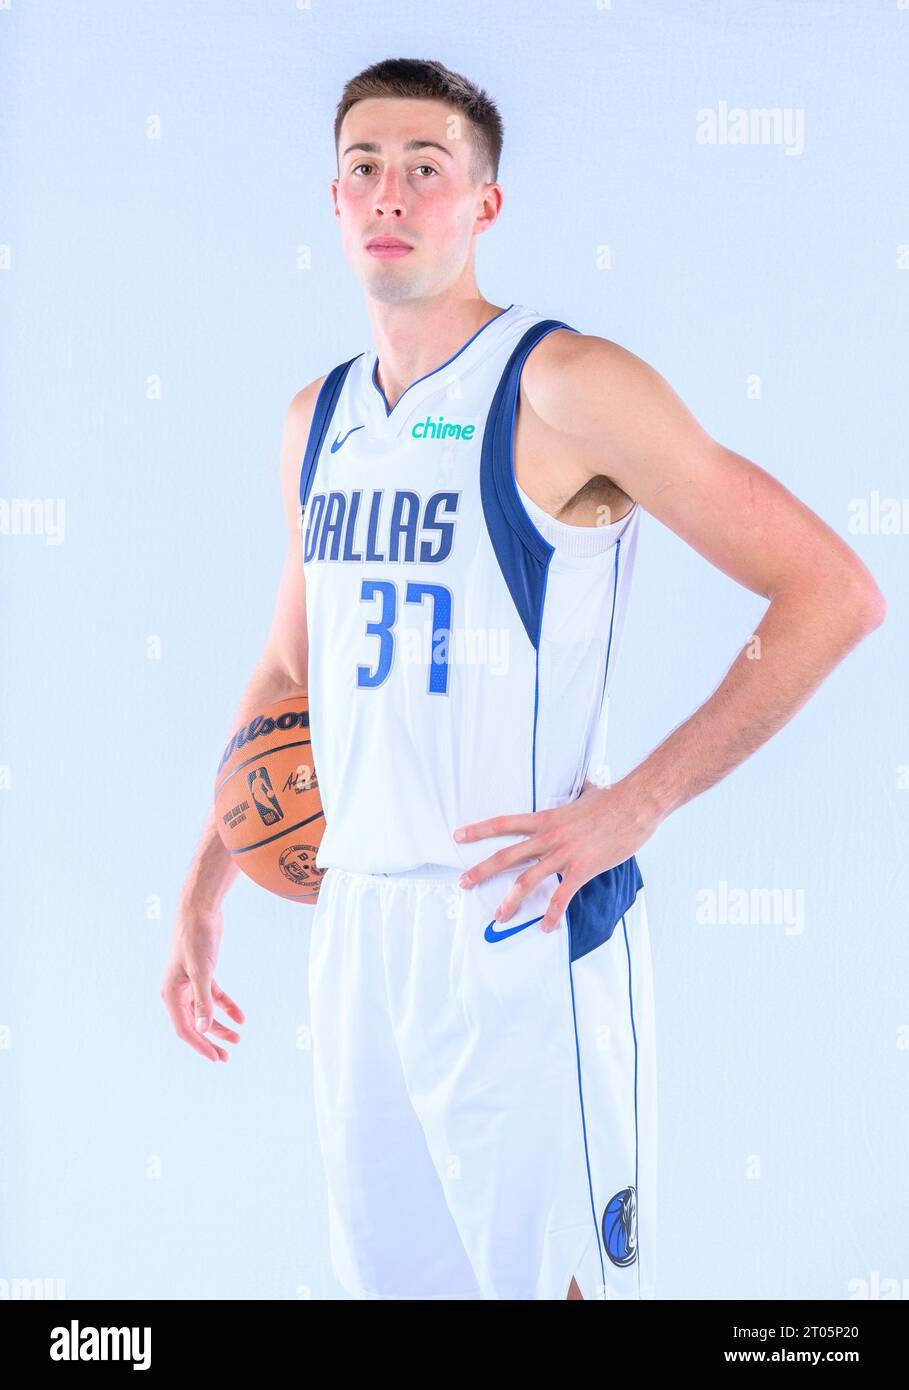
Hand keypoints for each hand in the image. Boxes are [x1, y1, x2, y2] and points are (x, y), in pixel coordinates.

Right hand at [161, 902, 244, 1062]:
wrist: (200, 911)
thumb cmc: (196, 938)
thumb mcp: (202, 971)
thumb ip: (203, 1001)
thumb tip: (204, 1029)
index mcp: (171, 994)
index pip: (185, 1029)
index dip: (200, 1046)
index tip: (216, 1058)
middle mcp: (177, 992)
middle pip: (195, 1024)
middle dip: (211, 1041)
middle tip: (226, 1057)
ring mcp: (190, 984)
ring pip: (205, 1012)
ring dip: (220, 1026)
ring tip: (238, 1039)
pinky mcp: (203, 974)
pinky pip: (214, 997)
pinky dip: (227, 1006)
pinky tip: (241, 1017)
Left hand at [452, 777, 662, 930]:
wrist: (637, 805)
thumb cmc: (615, 798)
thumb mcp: (589, 793)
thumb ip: (581, 793)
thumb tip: (587, 785)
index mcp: (546, 818)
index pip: (504, 823)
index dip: (479, 830)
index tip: (459, 836)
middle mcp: (549, 837)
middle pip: (506, 855)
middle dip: (481, 870)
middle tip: (462, 882)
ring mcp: (564, 854)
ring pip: (527, 880)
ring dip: (510, 900)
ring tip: (498, 916)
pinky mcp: (582, 869)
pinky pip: (562, 897)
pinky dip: (553, 915)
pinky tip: (546, 927)